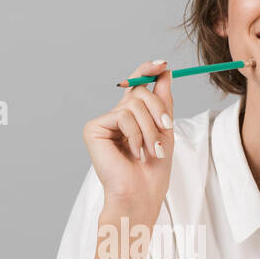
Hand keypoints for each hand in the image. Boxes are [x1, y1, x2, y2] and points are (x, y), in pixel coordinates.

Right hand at [82, 59, 174, 220]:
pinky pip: (122, 116)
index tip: (164, 64)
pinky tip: (134, 152)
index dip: (148, 69)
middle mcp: (116, 116)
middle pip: (140, 90)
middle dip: (158, 110)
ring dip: (150, 129)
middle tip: (166, 130)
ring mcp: (104, 122)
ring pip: (134, 104)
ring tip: (150, 150)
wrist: (140, 194)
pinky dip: (135, 134)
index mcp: (132, 115)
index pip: (138, 83)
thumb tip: (164, 71)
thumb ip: (163, 100)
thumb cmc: (153, 171)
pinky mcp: (94, 128)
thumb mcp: (164, 130)